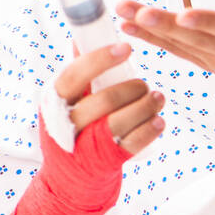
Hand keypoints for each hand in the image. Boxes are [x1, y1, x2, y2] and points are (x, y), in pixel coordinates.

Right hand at [58, 41, 165, 157]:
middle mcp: (68, 123)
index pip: (74, 75)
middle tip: (145, 84)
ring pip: (120, 122)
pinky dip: (149, 130)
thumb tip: (82, 36)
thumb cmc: (74, 128)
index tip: (126, 48)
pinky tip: (159, 120)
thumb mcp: (68, 101)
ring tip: (158, 98)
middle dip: (132, 88)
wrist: (70, 178)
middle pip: (104, 100)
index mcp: (55, 101)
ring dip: (145, 106)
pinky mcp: (106, 162)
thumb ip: (79, 73)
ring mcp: (86, 145)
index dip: (100, 59)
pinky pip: (132, 144)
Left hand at [114, 0, 214, 86]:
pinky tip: (130, 29)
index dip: (207, 22)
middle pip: (197, 37)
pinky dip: (154, 40)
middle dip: (165, 25)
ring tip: (123, 17)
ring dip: (151, 31)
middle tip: (137, 13)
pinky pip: (179, 52)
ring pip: (182, 45)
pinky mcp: (208, 63)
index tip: (183, 16)